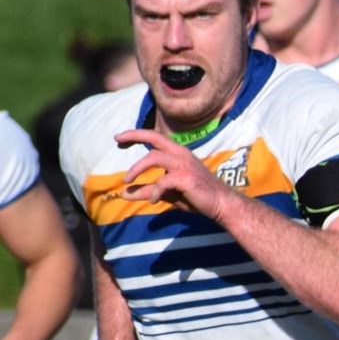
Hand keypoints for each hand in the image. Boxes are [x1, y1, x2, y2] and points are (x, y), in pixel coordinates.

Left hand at [114, 129, 231, 219]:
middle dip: (134, 135)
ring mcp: (184, 164)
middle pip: (154, 138)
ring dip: (137, 168)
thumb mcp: (167, 192)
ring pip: (154, 157)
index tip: (119, 137)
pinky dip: (155, 191)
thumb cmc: (195, 196)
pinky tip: (154, 201)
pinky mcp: (186, 178)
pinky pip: (163, 181)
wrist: (220, 204)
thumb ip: (147, 190)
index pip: (155, 137)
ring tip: (126, 180)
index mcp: (177, 153)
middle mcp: (180, 154)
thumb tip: (124, 193)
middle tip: (117, 139)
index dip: (136, 135)